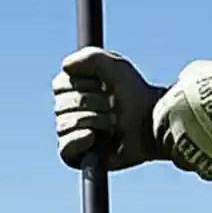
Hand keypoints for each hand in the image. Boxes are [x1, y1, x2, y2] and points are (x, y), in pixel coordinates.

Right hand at [52, 47, 167, 170]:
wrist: (152, 122)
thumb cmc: (135, 93)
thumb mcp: (115, 66)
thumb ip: (89, 57)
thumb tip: (65, 67)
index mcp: (73, 87)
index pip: (59, 84)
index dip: (83, 83)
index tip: (104, 85)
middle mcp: (69, 110)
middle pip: (63, 105)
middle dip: (94, 104)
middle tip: (114, 107)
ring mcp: (72, 132)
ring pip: (66, 124)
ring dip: (95, 121)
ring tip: (113, 124)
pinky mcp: (79, 155)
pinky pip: (65, 148)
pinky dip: (79, 141)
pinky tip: (94, 138)